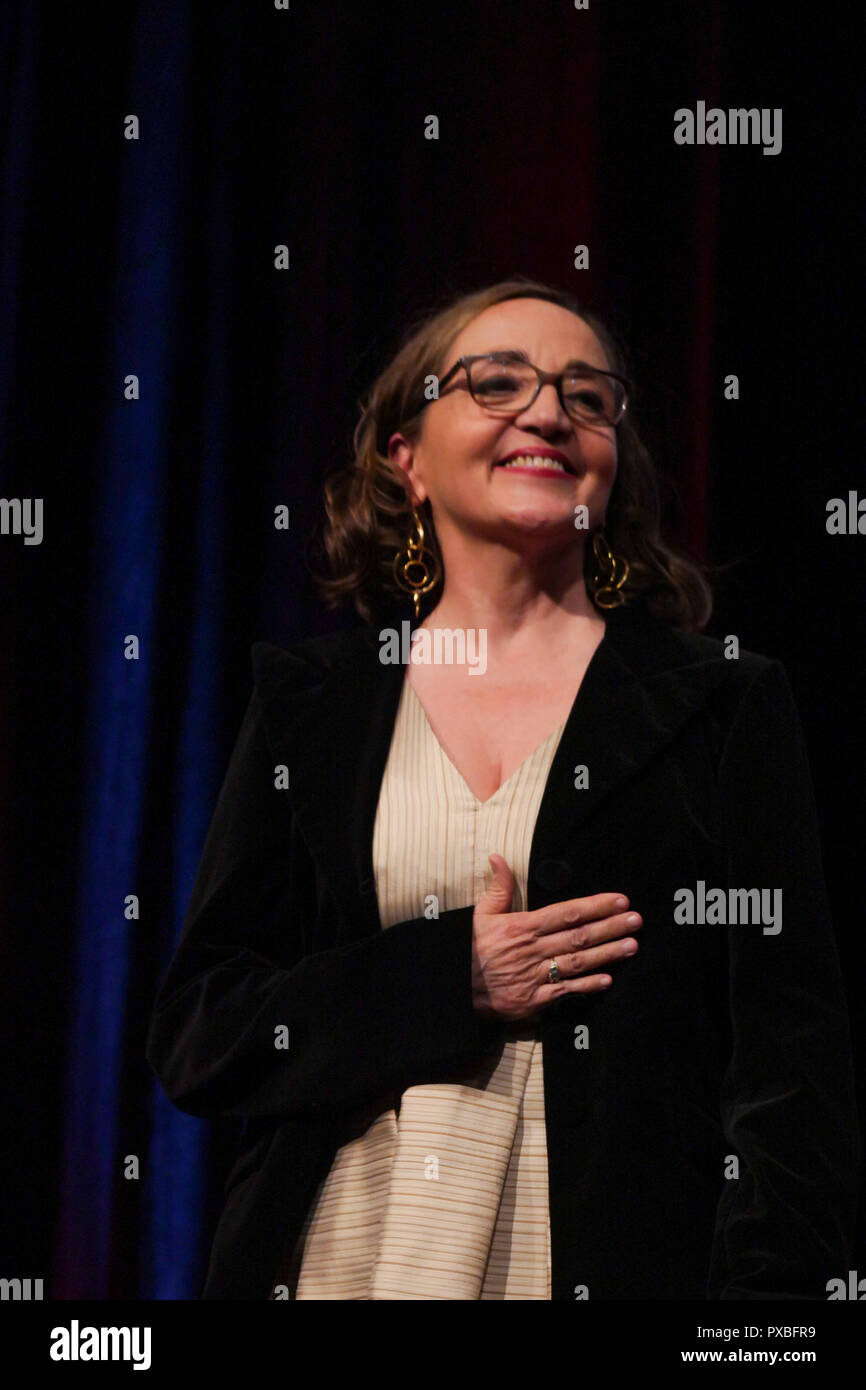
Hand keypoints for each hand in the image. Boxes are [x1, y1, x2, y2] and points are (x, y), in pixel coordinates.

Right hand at [470, 852, 641, 1021]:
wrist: (452, 986)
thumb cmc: (469, 948)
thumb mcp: (479, 913)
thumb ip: (498, 887)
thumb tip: (498, 857)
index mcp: (522, 926)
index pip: (567, 912)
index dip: (595, 906)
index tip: (619, 900)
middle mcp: (532, 950)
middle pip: (579, 936)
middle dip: (610, 927)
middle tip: (636, 920)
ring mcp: (534, 976)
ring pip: (577, 962)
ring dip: (607, 954)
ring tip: (632, 946)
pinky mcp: (533, 1000)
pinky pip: (565, 992)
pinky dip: (587, 987)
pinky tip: (608, 980)